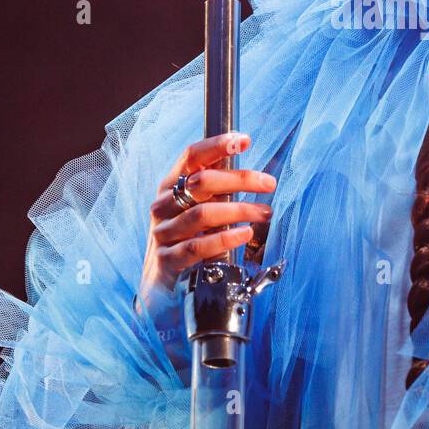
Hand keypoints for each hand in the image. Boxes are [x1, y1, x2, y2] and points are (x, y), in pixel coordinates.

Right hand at [135, 132, 275, 321]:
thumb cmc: (185, 241)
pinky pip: (197, 246)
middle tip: (269, 183)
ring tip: (264, 212)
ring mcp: (163, 232)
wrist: (160, 289)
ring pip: (203, 214)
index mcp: (170, 186)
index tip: (244, 140)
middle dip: (240, 179)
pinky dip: (224, 239)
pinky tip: (245, 235)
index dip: (217, 145)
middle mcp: (163, 205)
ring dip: (239, 210)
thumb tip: (244, 160)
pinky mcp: (167, 260)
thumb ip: (215, 188)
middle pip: (202, 182)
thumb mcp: (198, 210)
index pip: (191, 157)